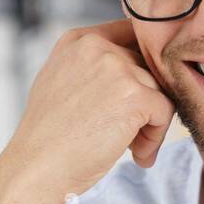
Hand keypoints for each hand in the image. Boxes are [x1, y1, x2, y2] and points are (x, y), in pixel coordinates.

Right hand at [7, 19, 175, 198]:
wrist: (37, 167)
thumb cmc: (48, 138)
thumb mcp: (61, 85)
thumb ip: (92, 70)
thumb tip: (134, 75)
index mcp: (79, 41)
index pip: (131, 36)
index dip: (143, 68)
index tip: (138, 99)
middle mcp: (97, 47)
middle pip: (148, 67)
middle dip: (146, 102)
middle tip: (133, 136)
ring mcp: (116, 68)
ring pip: (160, 90)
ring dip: (152, 123)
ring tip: (134, 149)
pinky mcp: (134, 95)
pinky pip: (166, 110)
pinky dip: (156, 136)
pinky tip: (138, 155)